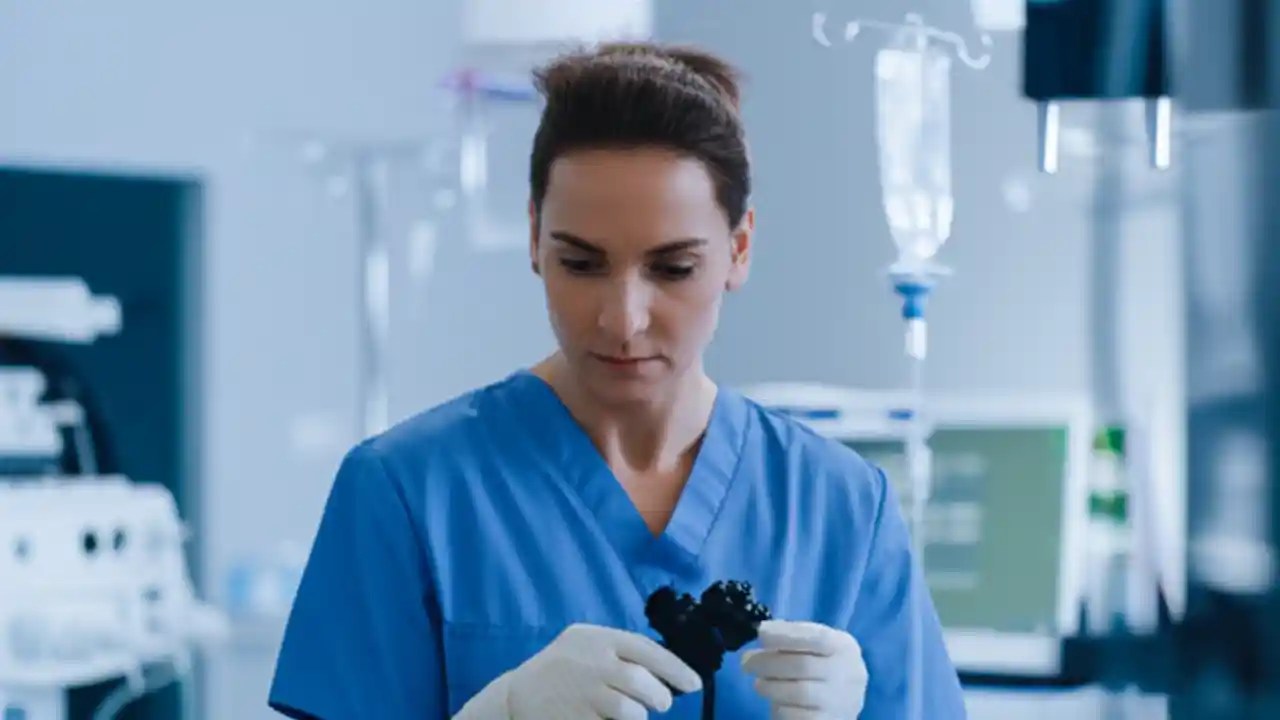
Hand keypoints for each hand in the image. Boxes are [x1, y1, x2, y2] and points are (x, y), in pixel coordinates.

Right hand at [454, 623, 702, 719]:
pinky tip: (607, 719)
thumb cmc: (564, 666)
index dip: (676, 668)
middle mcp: (590, 663)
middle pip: (641, 682)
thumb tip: (669, 670)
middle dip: (659, 696)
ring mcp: (581, 694)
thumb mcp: (587, 643)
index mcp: (597, 638)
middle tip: (661, 702)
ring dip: (638, 715)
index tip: (695, 684)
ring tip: (630, 712)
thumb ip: (622, 650)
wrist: (519, 694)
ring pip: (630, 711)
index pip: (646, 649)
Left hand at [741, 620, 867, 718]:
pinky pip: (798, 716)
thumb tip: (762, 634)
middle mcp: (849, 674)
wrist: (841, 704)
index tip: (760, 632)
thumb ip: (791, 638)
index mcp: (844, 647)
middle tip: (746, 662)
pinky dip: (780, 708)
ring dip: (770, 686)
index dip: (786, 634)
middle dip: (767, 662)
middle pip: (803, 665)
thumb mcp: (813, 647)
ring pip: (799, 692)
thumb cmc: (820, 667)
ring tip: (759, 684)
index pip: (817, 637)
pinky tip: (775, 703)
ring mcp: (842, 702)